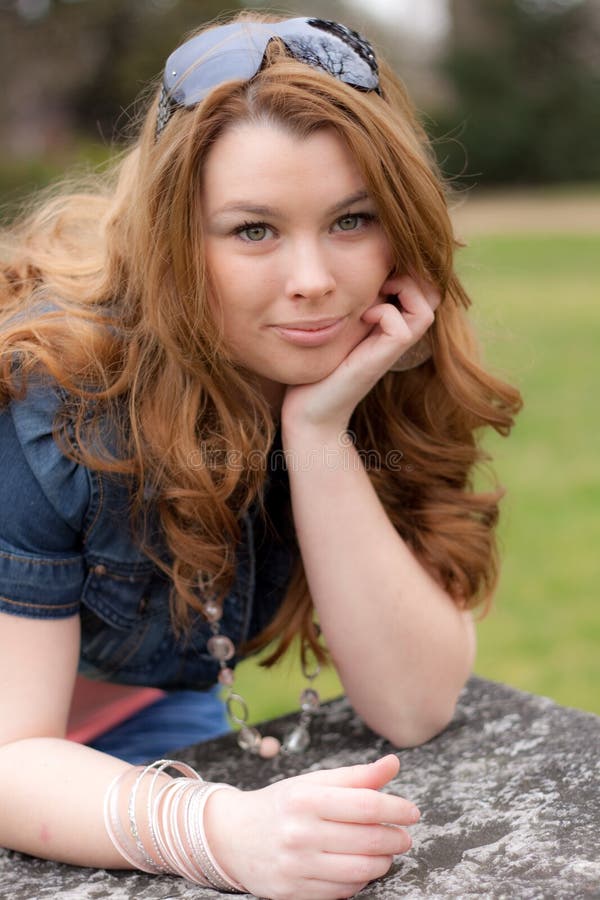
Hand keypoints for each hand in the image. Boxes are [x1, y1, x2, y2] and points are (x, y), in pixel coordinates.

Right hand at [204, 754, 419, 899]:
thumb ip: (355, 776)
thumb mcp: (312, 782)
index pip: (365, 804)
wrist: (233, 836)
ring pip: (359, 870)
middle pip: (366, 838)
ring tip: (386, 852)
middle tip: (403, 835)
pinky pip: (342, 891)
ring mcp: (296, 865)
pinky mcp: (293, 892)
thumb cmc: (281, 804)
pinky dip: (360, 880)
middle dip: (394, 837)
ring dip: (382, 862)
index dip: (395, 808)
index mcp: (305, 798)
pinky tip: (362, 867)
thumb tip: (393, 764)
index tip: (412, 811)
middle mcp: (299, 832)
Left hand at [281, 276, 439, 436]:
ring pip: (427, 307)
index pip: (423, 284)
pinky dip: (385, 312)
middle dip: (413, 273)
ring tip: (376, 293)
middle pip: (434, 292)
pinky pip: (403, 326)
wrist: (309, 410)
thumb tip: (353, 266)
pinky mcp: (383, 359)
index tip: (379, 266)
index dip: (409, 267)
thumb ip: (352, 301)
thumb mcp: (338, 323)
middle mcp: (398, 333)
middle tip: (382, 276)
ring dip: (403, 290)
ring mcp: (393, 348)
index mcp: (390, 321)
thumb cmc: (318, 366)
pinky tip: (362, 317)